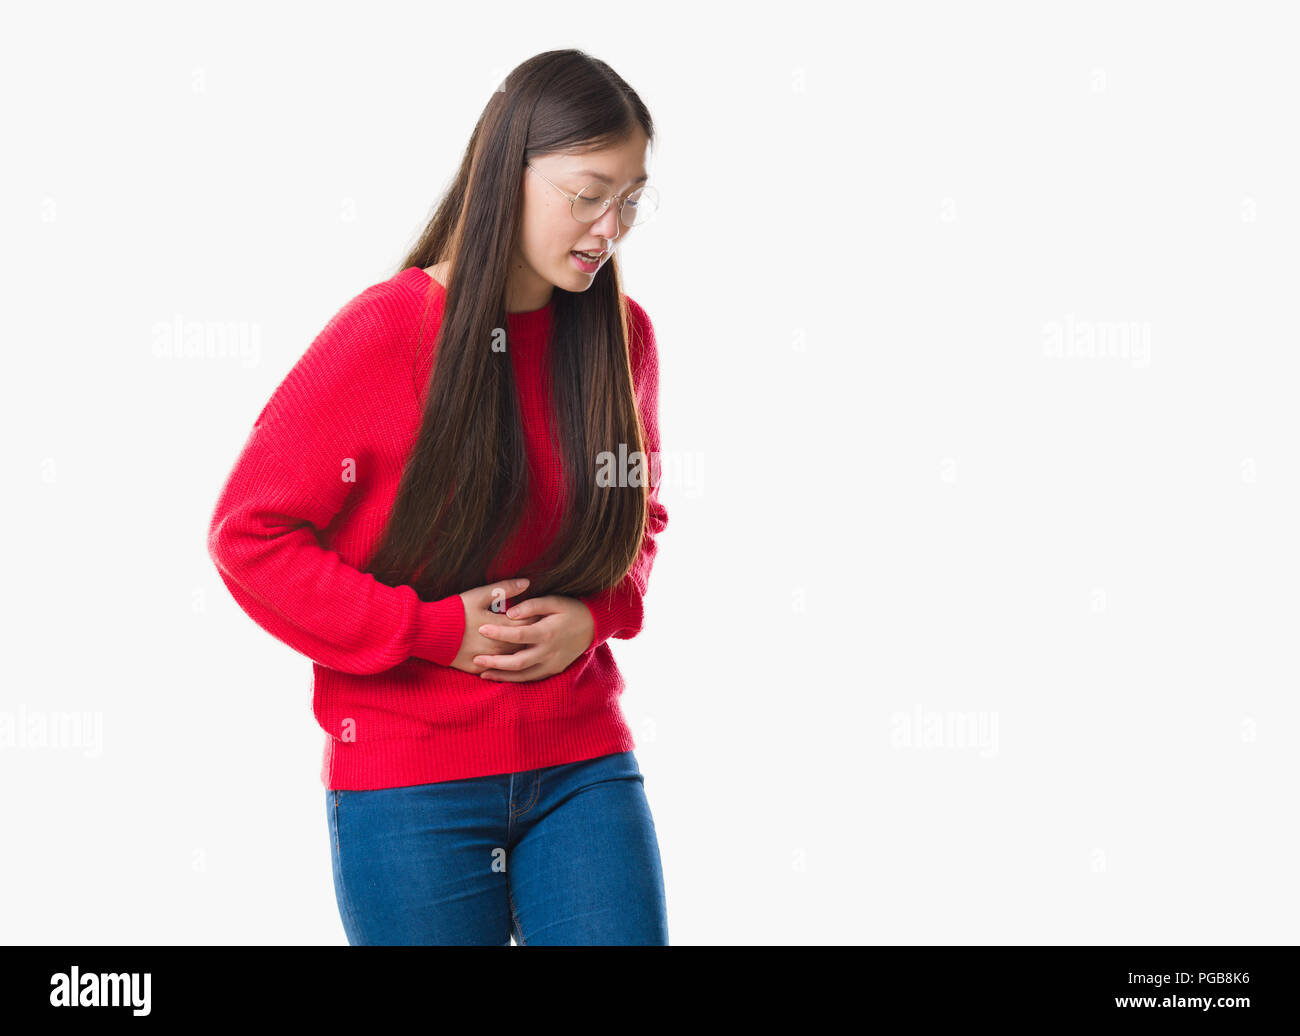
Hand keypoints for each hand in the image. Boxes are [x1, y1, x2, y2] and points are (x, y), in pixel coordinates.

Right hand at [446, 578, 541, 674]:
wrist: (426, 632)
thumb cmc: (453, 611)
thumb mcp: (477, 596)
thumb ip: (504, 589)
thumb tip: (527, 582)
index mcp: (497, 626)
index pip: (526, 622)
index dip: (536, 617)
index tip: (543, 613)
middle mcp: (494, 646)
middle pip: (523, 642)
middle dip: (533, 635)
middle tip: (542, 629)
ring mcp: (485, 660)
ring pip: (513, 658)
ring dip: (522, 650)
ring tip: (531, 643)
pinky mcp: (476, 669)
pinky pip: (497, 670)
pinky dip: (507, 665)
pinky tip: (513, 659)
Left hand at [473, 594, 594, 680]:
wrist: (595, 626)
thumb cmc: (571, 609)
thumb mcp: (554, 601)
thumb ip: (531, 605)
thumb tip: (509, 613)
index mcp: (548, 632)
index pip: (518, 635)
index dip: (498, 633)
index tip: (481, 629)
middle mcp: (549, 652)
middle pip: (517, 662)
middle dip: (495, 662)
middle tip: (476, 658)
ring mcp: (552, 664)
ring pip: (523, 675)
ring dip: (502, 675)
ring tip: (482, 673)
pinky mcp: (554, 670)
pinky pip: (532, 678)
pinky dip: (515, 679)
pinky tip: (501, 677)